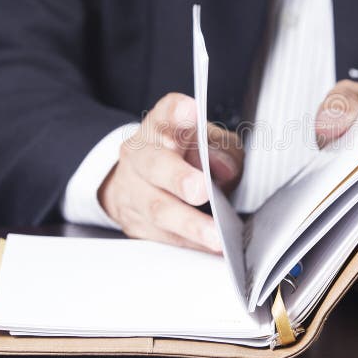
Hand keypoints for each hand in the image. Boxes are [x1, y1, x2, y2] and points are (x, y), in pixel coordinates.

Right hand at [98, 93, 242, 252]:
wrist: (140, 179)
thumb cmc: (183, 155)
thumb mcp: (208, 142)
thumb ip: (222, 149)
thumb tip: (223, 167)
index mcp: (161, 126)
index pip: (166, 113)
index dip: (177, 112)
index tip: (191, 110)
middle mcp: (141, 155)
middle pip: (155, 164)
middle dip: (178, 178)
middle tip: (200, 189)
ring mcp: (134, 190)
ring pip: (157, 208)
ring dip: (188, 223)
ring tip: (214, 235)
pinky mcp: (136, 222)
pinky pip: (162, 236)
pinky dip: (189, 243)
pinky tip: (210, 248)